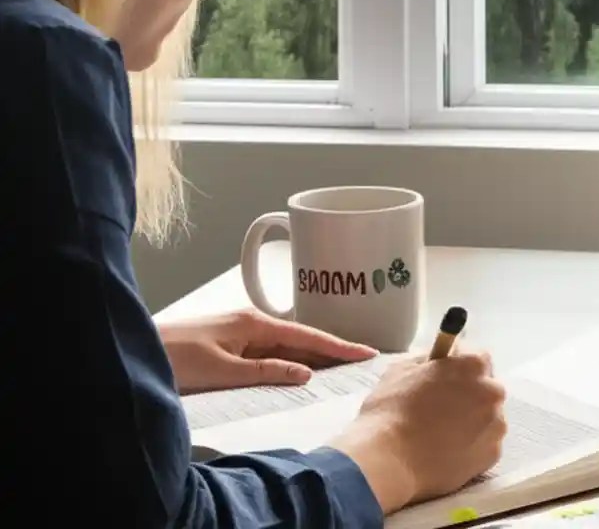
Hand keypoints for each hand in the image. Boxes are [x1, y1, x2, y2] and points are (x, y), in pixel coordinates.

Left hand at [158, 308, 377, 393]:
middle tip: (364, 363)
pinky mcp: (229, 347)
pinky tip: (300, 373)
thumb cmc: (172, 358)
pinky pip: (270, 355)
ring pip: (286, 348)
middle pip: (302, 339)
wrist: (132, 352)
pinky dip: (290, 363)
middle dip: (333, 351)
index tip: (366, 353)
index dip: (339, 347)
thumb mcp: (223, 370)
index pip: (308, 336)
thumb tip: (306, 373)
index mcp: (254, 324)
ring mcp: (240, 335)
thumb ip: (266, 371)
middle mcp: (251, 324)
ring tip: (342, 370)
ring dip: (313, 358)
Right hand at [329, 345, 506, 513]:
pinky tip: (448, 453)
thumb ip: (428, 360)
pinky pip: (486, 445)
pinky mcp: (493, 455)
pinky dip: (472, 447)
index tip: (446, 380)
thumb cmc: (392, 411)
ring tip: (443, 436)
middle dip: (470, 396)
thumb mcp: (401, 369)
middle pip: (487, 390)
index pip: (478, 359)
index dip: (461, 369)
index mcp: (473, 366)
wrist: (391, 462)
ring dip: (473, 422)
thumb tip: (438, 362)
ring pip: (489, 419)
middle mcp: (493, 392)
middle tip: (442, 410)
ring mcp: (496, 426)